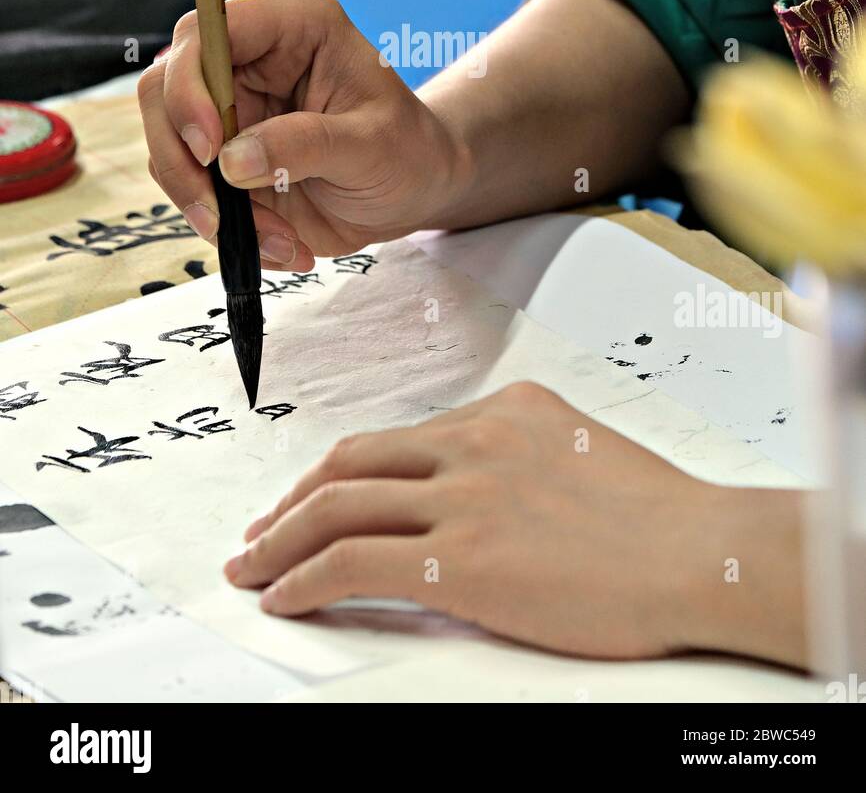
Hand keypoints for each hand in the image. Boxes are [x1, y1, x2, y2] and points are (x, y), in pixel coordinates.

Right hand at [138, 0, 471, 267]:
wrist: (413, 190)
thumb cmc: (407, 151)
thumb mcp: (371, 147)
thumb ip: (305, 146)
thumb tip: (231, 161)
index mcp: (292, 22)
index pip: (206, 33)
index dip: (190, 88)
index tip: (210, 150)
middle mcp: (249, 54)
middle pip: (164, 86)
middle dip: (181, 156)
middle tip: (218, 212)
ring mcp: (229, 103)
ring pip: (167, 141)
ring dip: (205, 202)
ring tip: (277, 240)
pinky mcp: (222, 151)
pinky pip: (190, 183)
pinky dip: (224, 224)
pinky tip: (281, 243)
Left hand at [224, 382, 803, 662]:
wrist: (705, 553)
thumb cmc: (662, 521)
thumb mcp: (584, 453)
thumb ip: (521, 460)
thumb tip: (475, 496)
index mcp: (507, 409)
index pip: (399, 437)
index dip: (342, 471)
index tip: (316, 495)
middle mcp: (476, 439)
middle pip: (352, 461)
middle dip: (294, 499)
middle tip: (264, 530)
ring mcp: (466, 494)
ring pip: (337, 506)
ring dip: (280, 540)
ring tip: (253, 567)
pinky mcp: (462, 556)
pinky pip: (352, 562)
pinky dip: (302, 579)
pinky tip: (285, 597)